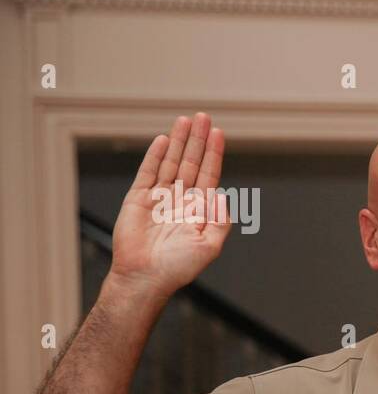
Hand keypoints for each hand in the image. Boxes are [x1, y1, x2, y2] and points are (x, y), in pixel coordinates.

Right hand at [107, 113, 229, 299]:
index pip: (208, 175)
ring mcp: (159, 197)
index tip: (218, 133)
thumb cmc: (178, 267)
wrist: (146, 277)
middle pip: (191, 163)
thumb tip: (222, 195)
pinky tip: (164, 140)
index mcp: (198, 210)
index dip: (213, 154)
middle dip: (197, 140)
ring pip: (171, 163)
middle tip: (203, 117)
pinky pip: (148, 172)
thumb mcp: (209, 246)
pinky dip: (155, 156)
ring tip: (186, 120)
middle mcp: (179, 200)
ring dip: (178, 142)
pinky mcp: (138, 198)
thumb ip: (219, 221)